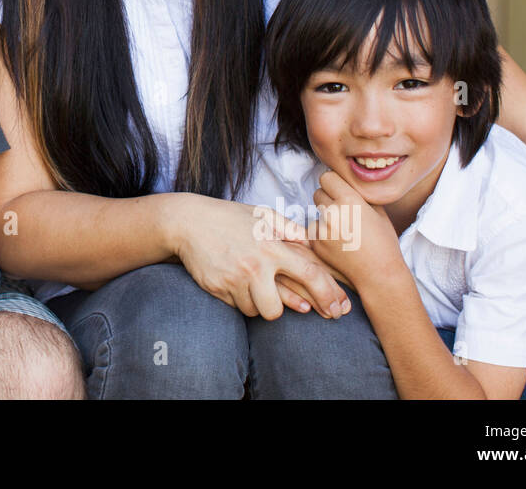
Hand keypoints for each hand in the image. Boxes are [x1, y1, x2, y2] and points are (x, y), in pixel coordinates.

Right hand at [170, 195, 349, 320]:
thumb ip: (290, 230)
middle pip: (276, 310)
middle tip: (281, 298)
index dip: (327, 294)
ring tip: (250, 282)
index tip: (337, 308)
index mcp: (271, 247)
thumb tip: (312, 243)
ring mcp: (233, 279)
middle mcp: (254, 266)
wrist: (188, 222)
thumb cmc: (229, 218)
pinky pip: (236, 306)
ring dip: (256, 302)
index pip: (309, 275)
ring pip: (254, 311)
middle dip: (280, 309)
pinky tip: (234, 279)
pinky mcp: (216, 288)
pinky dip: (239, 298)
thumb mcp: (262, 215)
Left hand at [311, 171, 402, 290]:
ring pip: (315, 211)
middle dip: (328, 198)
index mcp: (350, 200)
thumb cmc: (383, 241)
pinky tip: (337, 242)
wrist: (379, 274)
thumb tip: (345, 179)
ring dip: (324, 216)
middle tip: (343, 212)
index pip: (327, 177)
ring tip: (344, 229)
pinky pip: (313, 228)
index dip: (334, 183)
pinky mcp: (315, 243)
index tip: (340, 190)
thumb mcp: (377, 210)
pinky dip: (321, 232)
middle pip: (319, 192)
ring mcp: (322, 228)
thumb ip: (358, 193)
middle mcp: (332, 212)